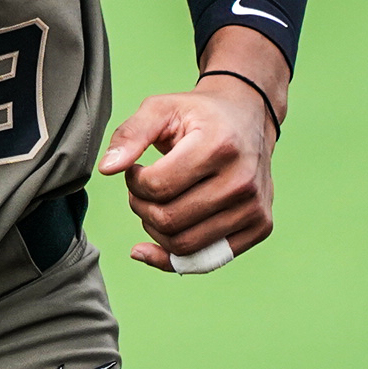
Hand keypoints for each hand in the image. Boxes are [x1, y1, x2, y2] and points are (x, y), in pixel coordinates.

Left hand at [98, 29, 286, 271]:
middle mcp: (242, 180)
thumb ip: (130, 134)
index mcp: (219, 146)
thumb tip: (106, 168)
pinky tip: (153, 243)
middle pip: (170, 220)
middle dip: (141, 207)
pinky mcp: (261, 227)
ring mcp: (255, 207)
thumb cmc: (199, 115)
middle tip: (141, 189)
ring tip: (155, 204)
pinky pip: (207, 260)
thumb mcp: (161, 108)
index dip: (134, 181)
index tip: (136, 169)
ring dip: (155, 229)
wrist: (247, 118)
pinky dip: (174, 258)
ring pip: (185, 245)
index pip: (158, 186)